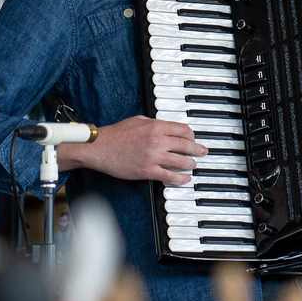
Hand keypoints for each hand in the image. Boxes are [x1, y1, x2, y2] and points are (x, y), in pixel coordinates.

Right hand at [57, 116, 206, 184]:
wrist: (98, 147)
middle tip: (202, 152)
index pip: (184, 130)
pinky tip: (185, 179)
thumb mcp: (138, 120)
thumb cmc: (115, 134)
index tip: (193, 140)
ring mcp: (153, 156)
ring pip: (182, 161)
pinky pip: (170, 176)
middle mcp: (158, 140)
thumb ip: (154, 123)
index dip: (192, 136)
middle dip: (198, 150)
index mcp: (156, 126)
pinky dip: (181, 178)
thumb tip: (166, 126)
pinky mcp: (147, 170)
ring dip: (191, 164)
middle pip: (187, 145)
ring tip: (193, 165)